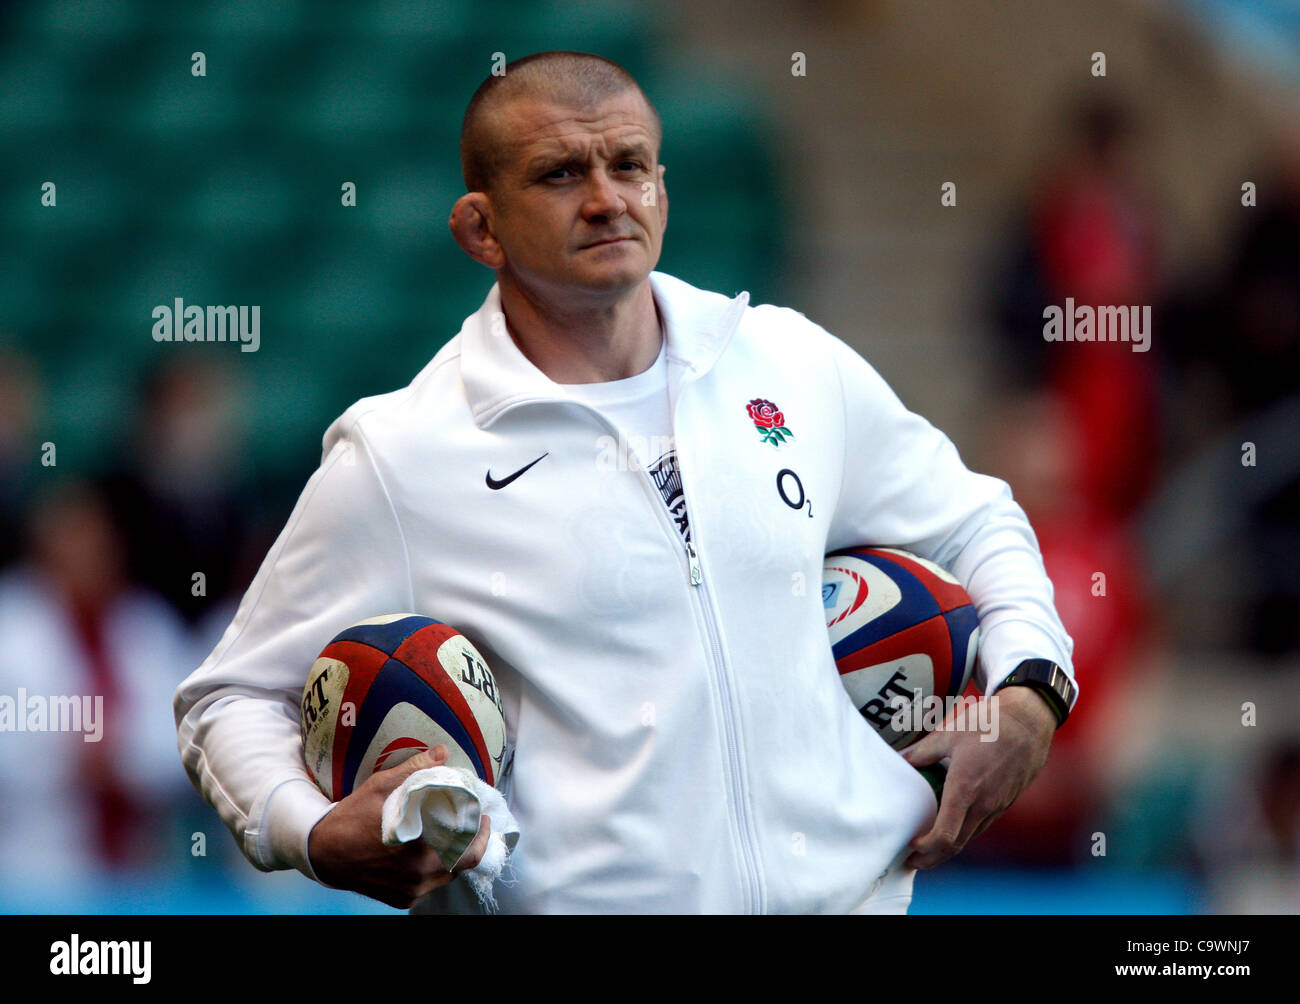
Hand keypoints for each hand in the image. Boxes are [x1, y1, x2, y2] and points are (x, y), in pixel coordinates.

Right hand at [307, 744, 492, 908]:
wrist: (322, 852)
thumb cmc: (352, 817)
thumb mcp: (382, 787)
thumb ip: (415, 770)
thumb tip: (442, 752)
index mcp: (419, 851)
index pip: (467, 850)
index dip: (482, 835)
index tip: (485, 818)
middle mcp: (418, 877)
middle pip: (460, 864)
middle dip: (470, 844)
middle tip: (473, 825)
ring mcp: (409, 892)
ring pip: (445, 876)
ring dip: (453, 857)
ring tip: (453, 835)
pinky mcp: (400, 899)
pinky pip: (428, 886)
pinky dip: (434, 870)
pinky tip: (431, 852)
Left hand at [902, 687, 1056, 868]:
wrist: (1028, 723)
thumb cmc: (988, 725)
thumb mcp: (949, 735)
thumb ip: (923, 753)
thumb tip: (902, 761)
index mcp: (965, 789)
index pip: (944, 836)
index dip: (925, 849)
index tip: (910, 846)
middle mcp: (983, 804)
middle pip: (955, 846)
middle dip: (931, 858)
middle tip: (911, 860)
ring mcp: (997, 805)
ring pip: (969, 837)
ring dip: (947, 848)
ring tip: (926, 847)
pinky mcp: (1006, 802)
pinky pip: (981, 825)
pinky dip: (963, 833)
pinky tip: (951, 826)